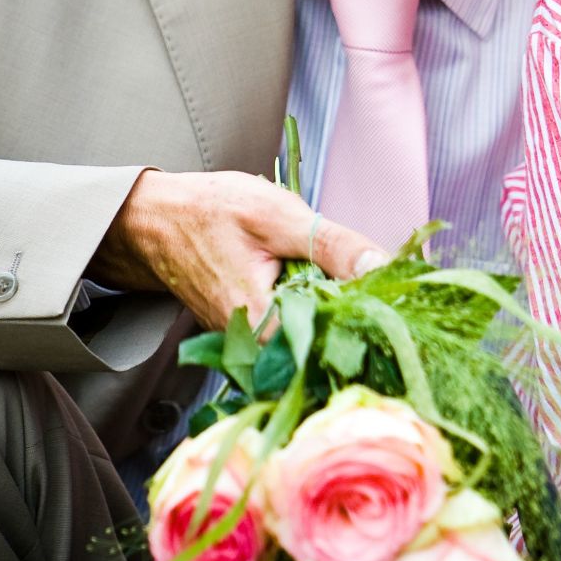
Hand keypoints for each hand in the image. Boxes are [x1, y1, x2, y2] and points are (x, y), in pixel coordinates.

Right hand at [90, 168, 386, 334]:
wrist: (156, 219)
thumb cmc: (211, 212)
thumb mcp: (279, 217)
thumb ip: (333, 245)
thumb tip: (384, 268)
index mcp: (262, 326)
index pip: (335, 346)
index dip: (373, 324)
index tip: (404, 302)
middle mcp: (255, 348)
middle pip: (327, 347)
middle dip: (362, 321)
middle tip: (392, 294)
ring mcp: (253, 344)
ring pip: (315, 339)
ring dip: (343, 315)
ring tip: (365, 288)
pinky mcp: (253, 334)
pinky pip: (298, 331)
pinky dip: (320, 311)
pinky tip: (335, 291)